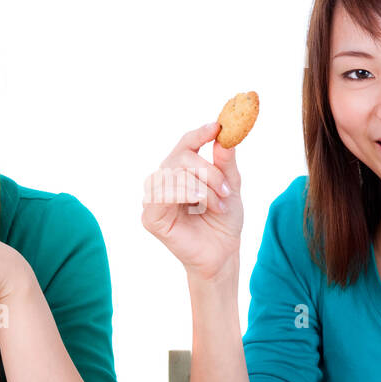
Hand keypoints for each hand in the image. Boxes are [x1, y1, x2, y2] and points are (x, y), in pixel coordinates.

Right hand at [141, 121, 241, 282]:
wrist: (222, 254)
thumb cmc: (224, 222)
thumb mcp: (230, 187)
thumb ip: (225, 162)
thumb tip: (223, 134)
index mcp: (182, 172)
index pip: (185, 144)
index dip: (199, 134)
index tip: (217, 127)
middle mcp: (165, 181)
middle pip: (181, 157)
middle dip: (207, 171)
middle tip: (225, 189)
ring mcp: (155, 199)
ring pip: (174, 174)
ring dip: (202, 188)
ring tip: (218, 205)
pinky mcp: (150, 217)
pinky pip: (163, 194)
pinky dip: (186, 195)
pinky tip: (199, 207)